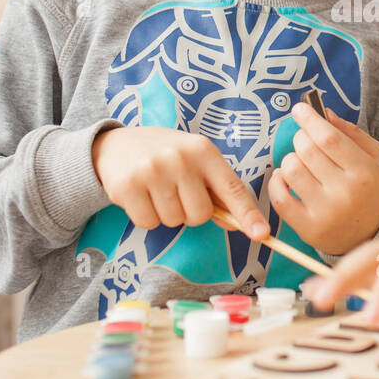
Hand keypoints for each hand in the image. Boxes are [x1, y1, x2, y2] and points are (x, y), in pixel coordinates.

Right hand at [91, 126, 268, 238]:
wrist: (116, 144)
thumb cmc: (165, 156)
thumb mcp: (194, 162)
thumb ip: (216, 191)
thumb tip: (238, 224)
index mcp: (203, 151)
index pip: (232, 187)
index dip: (248, 213)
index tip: (262, 234)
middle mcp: (180, 158)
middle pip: (200, 214)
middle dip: (190, 212)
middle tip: (176, 192)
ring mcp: (153, 171)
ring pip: (174, 221)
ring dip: (167, 214)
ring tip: (156, 190)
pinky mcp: (127, 186)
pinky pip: (148, 222)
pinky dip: (146, 216)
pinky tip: (140, 196)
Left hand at [268, 103, 378, 255]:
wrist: (371, 234)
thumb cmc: (369, 188)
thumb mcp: (373, 157)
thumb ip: (350, 132)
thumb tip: (323, 112)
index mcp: (364, 171)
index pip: (329, 138)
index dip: (310, 119)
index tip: (299, 109)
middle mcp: (345, 193)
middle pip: (307, 150)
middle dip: (300, 138)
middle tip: (304, 140)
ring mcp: (325, 212)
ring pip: (291, 170)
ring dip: (289, 159)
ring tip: (299, 162)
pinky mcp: (308, 228)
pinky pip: (279, 197)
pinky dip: (277, 182)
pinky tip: (285, 179)